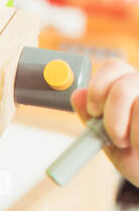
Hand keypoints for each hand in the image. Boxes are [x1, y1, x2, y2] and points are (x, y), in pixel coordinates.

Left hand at [71, 59, 138, 185]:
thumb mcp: (109, 140)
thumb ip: (93, 119)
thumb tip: (77, 95)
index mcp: (131, 85)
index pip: (113, 67)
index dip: (98, 89)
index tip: (94, 112)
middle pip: (121, 87)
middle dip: (112, 119)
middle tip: (118, 138)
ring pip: (134, 101)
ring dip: (127, 132)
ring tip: (136, 144)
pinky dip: (138, 138)